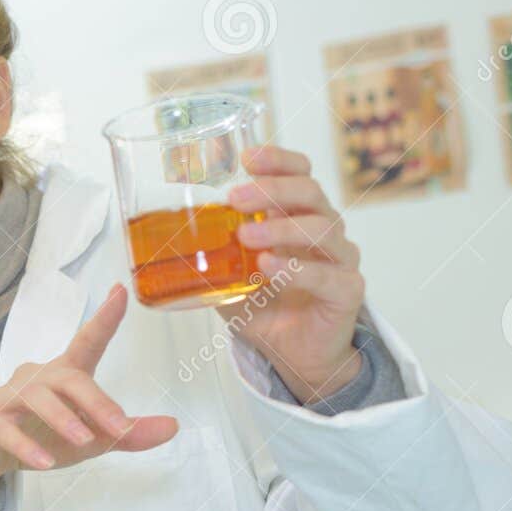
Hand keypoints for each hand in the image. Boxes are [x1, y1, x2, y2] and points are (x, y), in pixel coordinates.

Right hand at [0, 285, 178, 504]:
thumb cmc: (40, 434)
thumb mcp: (91, 438)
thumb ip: (127, 432)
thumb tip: (173, 427)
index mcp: (64, 376)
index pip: (86, 342)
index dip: (104, 319)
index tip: (120, 292)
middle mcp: (38, 379)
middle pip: (68, 378)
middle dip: (95, 401)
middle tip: (119, 427)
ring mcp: (10, 400)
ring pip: (36, 398)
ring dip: (62, 418)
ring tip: (84, 441)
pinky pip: (6, 431)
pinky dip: (26, 446)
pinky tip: (44, 462)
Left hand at [227, 145, 366, 402]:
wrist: (295, 355)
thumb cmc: (266, 309)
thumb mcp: (228, 276)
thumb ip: (210, 255)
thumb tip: (164, 239)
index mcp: (300, 216)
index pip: (300, 173)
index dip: (279, 160)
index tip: (247, 156)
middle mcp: (326, 232)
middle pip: (310, 194)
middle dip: (272, 190)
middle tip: (236, 198)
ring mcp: (340, 260)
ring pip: (321, 230)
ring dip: (280, 228)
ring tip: (246, 236)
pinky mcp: (347, 291)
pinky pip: (327, 275)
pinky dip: (297, 268)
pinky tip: (270, 266)